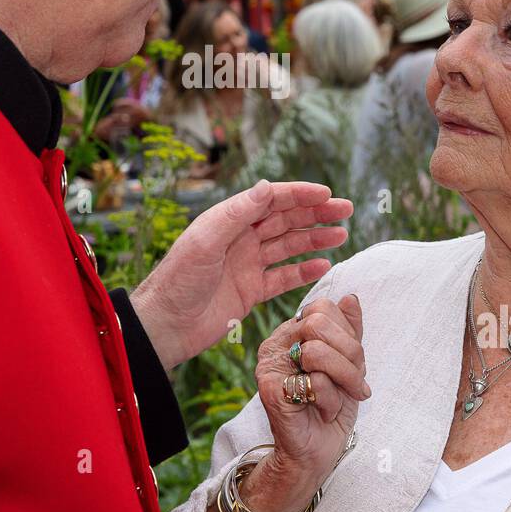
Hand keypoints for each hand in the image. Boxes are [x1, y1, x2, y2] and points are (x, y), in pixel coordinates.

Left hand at [130, 180, 352, 368]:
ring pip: (288, 246)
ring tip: (341, 234)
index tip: (327, 194)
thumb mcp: (206, 241)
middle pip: (284, 220)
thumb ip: (237, 213)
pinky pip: (283, 277)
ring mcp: (247, 265)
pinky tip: (324, 265)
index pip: (271, 200)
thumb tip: (267, 186)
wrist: (165, 325)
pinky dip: (303, 270)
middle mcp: (240, 239)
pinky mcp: (251, 291)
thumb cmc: (178, 280)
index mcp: (228, 221)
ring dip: (314, 239)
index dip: (299, 194)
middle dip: (315, 213)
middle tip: (345, 210)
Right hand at [257, 294, 367, 487]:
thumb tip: (351, 297)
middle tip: (356, 384)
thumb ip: (349, 331)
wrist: (314, 454)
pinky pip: (314, 382)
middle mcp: (275, 343)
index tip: (355, 363)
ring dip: (343, 380)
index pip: (322, 308)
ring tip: (340, 399)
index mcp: (291, 332)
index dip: (347, 333)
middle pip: (319, 324)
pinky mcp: (270, 390)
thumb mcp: (348, 365)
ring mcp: (269, 366)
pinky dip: (330, 401)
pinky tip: (323, 412)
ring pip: (317, 351)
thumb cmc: (330, 408)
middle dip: (350, 355)